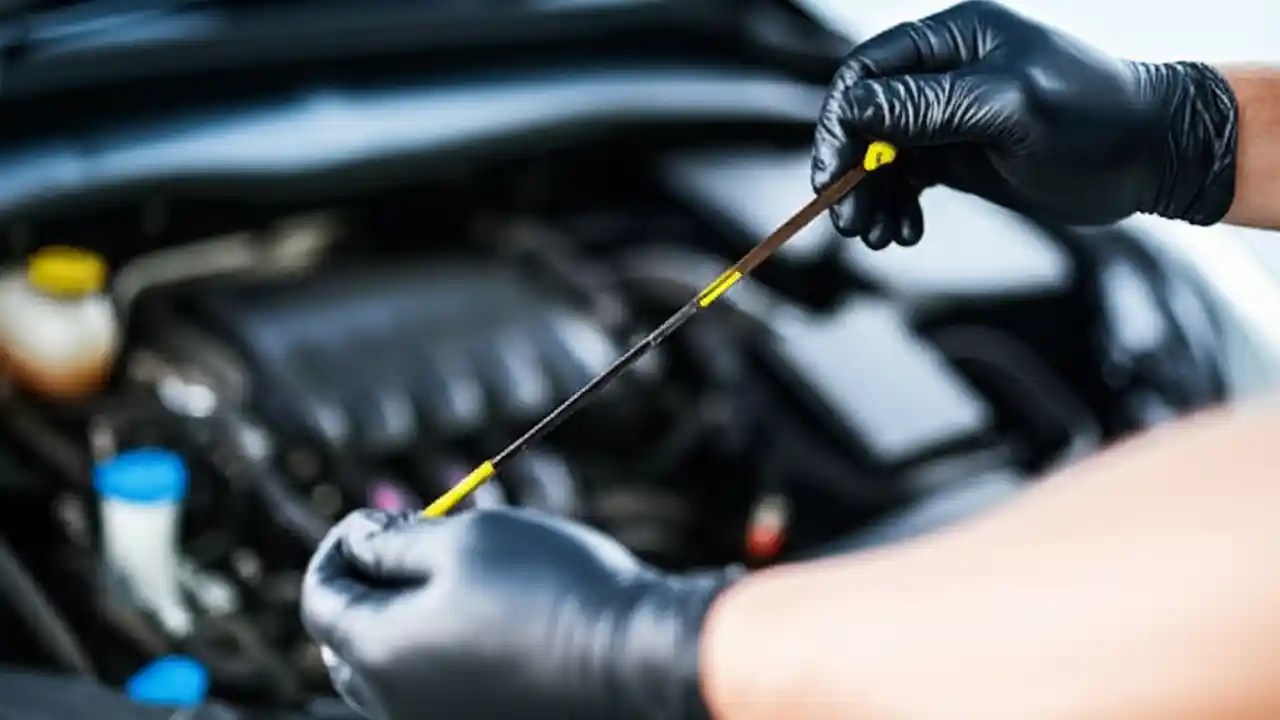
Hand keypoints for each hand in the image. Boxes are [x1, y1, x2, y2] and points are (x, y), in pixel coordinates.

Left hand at [300, 508, 737, 719]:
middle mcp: (395, 702)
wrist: (630, 654)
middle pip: (345, 642)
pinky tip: (480, 614)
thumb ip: (393, 539)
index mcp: (376, 651)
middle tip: (405, 543)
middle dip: (363, 586)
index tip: (370, 517)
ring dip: (398, 619)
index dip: (335, 547)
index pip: (319, 597)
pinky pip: (430, 689)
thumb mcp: (463, 539)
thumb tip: (358, 540)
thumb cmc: (546, 586)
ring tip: (447, 575)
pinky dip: (433, 649)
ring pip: (387, 671)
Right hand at [813, 0, 1237, 248]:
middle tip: (850, 222)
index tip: (832, 175)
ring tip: (877, 236)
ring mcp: (950, 115)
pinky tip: (905, 232)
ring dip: (871, 196)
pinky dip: (898, 206)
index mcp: (954, 39)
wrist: (1153, 157)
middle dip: (853, 171)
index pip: (867, 73)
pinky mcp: (960, 154)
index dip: (840, 124)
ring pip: (882, 154)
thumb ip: (928, 106)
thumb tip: (851, 111)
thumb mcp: (1009, 108)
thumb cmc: (1096, 118)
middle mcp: (945, 73)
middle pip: (867, 119)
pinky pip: (907, 178)